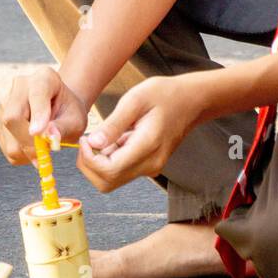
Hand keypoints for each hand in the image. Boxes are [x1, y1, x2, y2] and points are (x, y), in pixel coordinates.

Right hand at [0, 67, 88, 165]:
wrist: (60, 110)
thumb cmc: (70, 113)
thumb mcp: (76, 120)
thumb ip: (64, 128)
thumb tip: (49, 137)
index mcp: (44, 78)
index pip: (36, 93)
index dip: (37, 114)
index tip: (38, 133)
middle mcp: (20, 86)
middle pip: (12, 117)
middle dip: (28, 141)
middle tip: (45, 155)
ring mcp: (5, 103)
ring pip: (7, 134)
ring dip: (26, 151)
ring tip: (44, 149)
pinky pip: (5, 145)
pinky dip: (21, 154)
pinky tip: (34, 148)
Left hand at [76, 73, 208, 192]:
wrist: (191, 101)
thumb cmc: (165, 94)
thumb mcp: (135, 99)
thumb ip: (114, 124)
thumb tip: (92, 144)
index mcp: (147, 146)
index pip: (108, 171)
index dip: (89, 159)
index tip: (85, 139)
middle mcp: (150, 164)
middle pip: (107, 182)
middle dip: (89, 165)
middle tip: (88, 140)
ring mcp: (151, 168)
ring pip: (112, 180)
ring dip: (99, 163)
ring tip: (105, 136)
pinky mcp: (149, 166)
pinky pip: (122, 172)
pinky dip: (110, 160)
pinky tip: (116, 139)